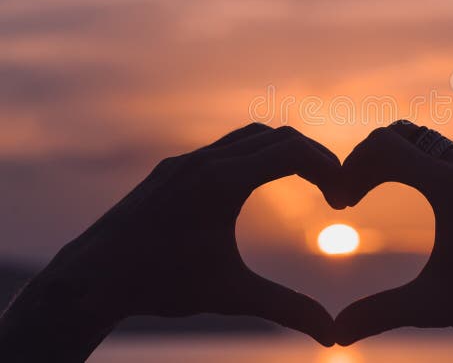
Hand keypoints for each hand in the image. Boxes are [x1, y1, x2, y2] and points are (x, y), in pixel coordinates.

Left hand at [0, 124, 337, 361]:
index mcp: (222, 180)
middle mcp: (204, 160)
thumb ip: (286, 309)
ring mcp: (185, 160)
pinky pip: (224, 148)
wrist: (91, 279)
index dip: (327, 168)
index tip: (342, 197)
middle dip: (313, 157)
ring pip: (249, 137)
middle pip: (277, 136)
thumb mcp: (231, 296)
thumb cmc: (161, 287)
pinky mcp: (173, 168)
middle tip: (335, 186)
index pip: (292, 150)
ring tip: (307, 179)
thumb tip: (332, 336)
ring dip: (283, 151)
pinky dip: (254, 156)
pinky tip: (260, 184)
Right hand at [334, 122, 452, 362]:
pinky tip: (430, 207)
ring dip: (399, 160)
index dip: (350, 167)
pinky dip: (427, 167)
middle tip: (352, 193)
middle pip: (403, 133)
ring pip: (432, 143)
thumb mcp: (435, 306)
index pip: (383, 146)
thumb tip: (337, 335)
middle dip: (369, 157)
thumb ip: (381, 313)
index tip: (341, 204)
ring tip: (380, 191)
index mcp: (447, 185)